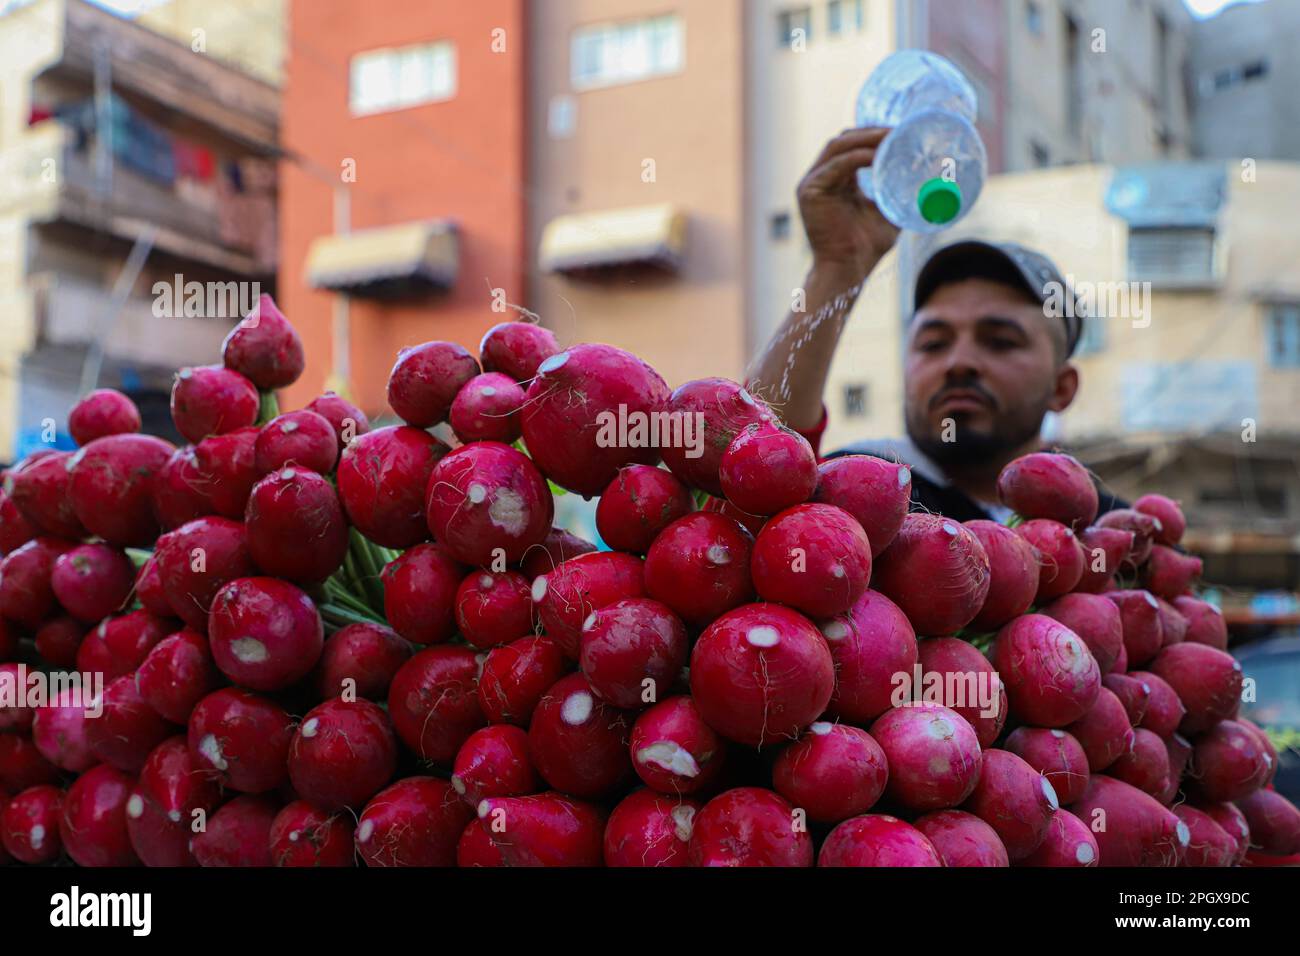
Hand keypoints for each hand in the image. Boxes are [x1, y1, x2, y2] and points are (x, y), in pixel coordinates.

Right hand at [796, 127, 899, 281]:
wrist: (849, 269)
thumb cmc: (867, 246)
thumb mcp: (889, 210)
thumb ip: (899, 190)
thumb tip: (930, 174)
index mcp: (837, 180)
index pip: (852, 146)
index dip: (874, 135)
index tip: (901, 131)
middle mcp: (821, 177)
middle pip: (844, 140)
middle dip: (871, 132)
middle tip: (898, 130)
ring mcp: (812, 183)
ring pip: (838, 146)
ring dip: (864, 138)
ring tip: (889, 137)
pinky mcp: (809, 191)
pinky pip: (835, 165)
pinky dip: (856, 158)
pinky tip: (876, 156)